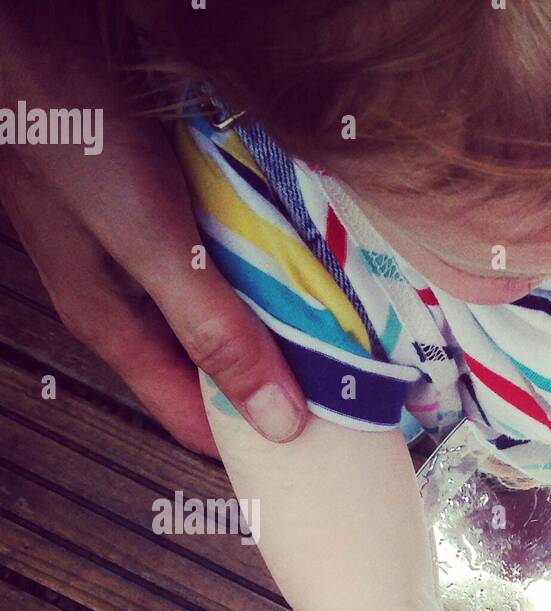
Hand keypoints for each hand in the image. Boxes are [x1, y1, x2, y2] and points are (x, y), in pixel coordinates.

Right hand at [0, 12, 305, 454]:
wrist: (33, 22)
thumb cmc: (73, 130)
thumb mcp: (154, 248)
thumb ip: (214, 332)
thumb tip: (279, 423)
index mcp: (115, 323)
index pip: (191, 416)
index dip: (251, 442)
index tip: (318, 458)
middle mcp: (129, 292)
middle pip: (214, 363)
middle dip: (276, 380)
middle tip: (349, 398)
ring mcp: (145, 242)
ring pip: (226, 305)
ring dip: (279, 318)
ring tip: (345, 335)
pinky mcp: (163, 195)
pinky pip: (228, 248)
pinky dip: (267, 260)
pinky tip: (308, 257)